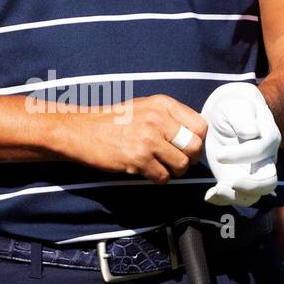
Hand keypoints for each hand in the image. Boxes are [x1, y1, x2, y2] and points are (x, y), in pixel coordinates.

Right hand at [61, 95, 206, 182]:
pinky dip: (159, 178)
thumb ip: (170, 117)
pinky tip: (147, 171)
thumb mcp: (145, 108)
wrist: (82, 131)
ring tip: (162, 167)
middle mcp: (158, 119)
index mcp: (163, 104)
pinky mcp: (138, 159)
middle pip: (194, 146)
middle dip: (189, 159)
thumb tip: (196, 136)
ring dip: (175, 171)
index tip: (188, 146)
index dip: (198, 140)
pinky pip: (163, 177)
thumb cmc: (114, 122)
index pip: (200, 125)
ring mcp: (148, 139)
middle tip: (178, 161)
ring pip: (181, 164)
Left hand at [201, 82, 280, 207]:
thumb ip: (244, 118)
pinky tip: (209, 195)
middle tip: (228, 183)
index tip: (219, 154)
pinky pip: (234, 197)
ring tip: (216, 191)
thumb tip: (251, 133)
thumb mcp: (236, 106)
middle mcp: (265, 160)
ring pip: (253, 196)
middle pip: (268, 182)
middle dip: (251, 187)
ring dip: (235, 197)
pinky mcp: (235, 179)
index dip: (241, 155)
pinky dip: (222, 199)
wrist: (226, 115)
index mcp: (268, 138)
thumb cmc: (233, 107)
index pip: (260, 152)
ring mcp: (251, 173)